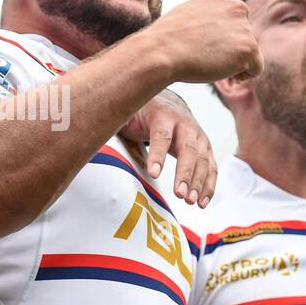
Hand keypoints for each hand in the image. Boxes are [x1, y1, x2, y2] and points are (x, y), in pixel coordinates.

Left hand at [121, 89, 217, 206]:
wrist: (166, 101)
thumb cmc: (141, 114)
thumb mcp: (127, 116)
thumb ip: (119, 129)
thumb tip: (95, 143)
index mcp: (162, 115)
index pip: (161, 135)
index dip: (158, 154)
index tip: (153, 174)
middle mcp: (185, 124)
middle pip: (189, 150)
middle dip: (185, 173)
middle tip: (180, 195)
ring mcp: (198, 136)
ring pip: (203, 160)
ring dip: (199, 182)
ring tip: (191, 202)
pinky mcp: (205, 148)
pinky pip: (210, 167)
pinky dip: (208, 185)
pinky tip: (202, 203)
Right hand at [142, 0, 262, 83]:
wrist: (160, 52)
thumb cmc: (166, 40)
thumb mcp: (187, 17)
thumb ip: (207, 18)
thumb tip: (215, 32)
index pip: (233, 24)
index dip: (219, 40)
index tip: (200, 45)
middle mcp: (237, 7)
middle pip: (243, 38)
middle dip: (228, 50)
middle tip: (202, 55)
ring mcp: (245, 27)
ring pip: (249, 54)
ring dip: (232, 63)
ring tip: (208, 61)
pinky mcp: (249, 47)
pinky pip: (256, 68)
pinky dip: (242, 75)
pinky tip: (221, 71)